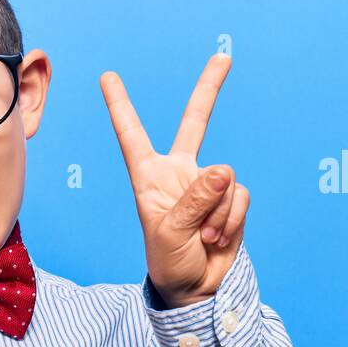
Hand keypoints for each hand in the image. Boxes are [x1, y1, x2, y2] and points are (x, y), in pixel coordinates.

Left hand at [100, 52, 249, 307]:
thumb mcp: (171, 233)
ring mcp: (208, 185)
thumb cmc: (169, 262)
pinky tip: (218, 238)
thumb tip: (225, 169)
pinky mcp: (232, 199)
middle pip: (195, 123)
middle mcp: (179, 174)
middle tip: (223, 57)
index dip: (120, 106)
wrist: (197, 289)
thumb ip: (195, 200)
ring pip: (225, 179)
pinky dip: (232, 220)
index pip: (132, 135)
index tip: (107, 77)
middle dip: (209, 90)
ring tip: (202, 237)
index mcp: (149, 178)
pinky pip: (240, 196)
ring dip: (217, 213)